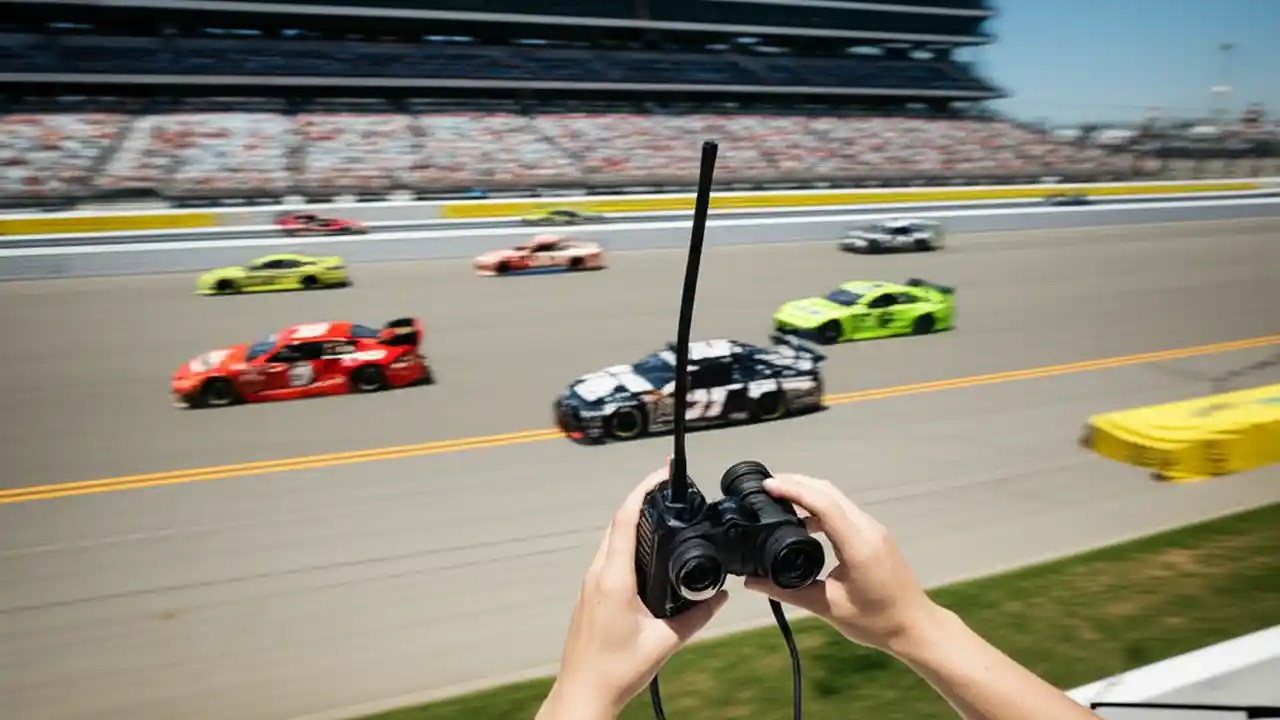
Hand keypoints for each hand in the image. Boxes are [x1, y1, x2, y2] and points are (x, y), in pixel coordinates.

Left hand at [537, 462, 730, 719]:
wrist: (584, 692)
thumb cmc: (614, 671)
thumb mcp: (665, 643)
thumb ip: (696, 616)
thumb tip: (719, 597)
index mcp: (614, 579)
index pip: (625, 519)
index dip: (643, 490)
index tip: (661, 475)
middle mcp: (597, 575)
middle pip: (616, 521)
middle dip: (641, 499)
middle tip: (666, 487)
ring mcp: (590, 583)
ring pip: (610, 538)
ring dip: (632, 519)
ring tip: (658, 509)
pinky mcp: (590, 593)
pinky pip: (608, 555)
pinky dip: (625, 540)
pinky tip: (643, 548)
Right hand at [743, 474, 939, 655]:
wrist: (915, 626)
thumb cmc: (876, 621)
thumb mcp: (828, 607)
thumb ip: (788, 591)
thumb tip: (751, 581)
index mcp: (858, 545)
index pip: (823, 504)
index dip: (793, 490)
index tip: (767, 487)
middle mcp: (868, 529)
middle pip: (829, 492)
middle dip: (797, 483)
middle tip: (766, 487)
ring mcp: (874, 529)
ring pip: (837, 498)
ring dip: (809, 493)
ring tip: (779, 500)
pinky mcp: (874, 534)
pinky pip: (844, 510)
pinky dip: (821, 506)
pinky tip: (803, 522)